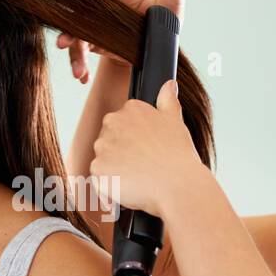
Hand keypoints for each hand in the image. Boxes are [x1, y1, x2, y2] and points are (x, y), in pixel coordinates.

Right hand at [55, 0, 184, 83]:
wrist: (152, 44)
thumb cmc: (164, 14)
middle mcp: (106, 4)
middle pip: (85, 7)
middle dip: (74, 21)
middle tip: (67, 36)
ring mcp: (97, 24)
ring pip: (78, 31)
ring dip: (73, 46)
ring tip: (73, 64)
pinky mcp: (93, 42)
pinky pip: (81, 51)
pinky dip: (79, 65)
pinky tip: (83, 76)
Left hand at [89, 77, 200, 218]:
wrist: (177, 185)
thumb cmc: (178, 155)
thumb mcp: (176, 122)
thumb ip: (168, 101)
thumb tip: (169, 84)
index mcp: (130, 109)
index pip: (121, 124)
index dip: (133, 141)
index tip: (145, 151)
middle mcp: (112, 124)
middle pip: (109, 142)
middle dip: (122, 155)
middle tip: (142, 167)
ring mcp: (102, 148)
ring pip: (104, 162)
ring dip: (116, 172)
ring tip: (138, 180)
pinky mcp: (97, 171)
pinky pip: (100, 182)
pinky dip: (111, 189)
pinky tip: (130, 191)